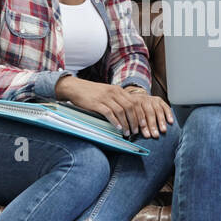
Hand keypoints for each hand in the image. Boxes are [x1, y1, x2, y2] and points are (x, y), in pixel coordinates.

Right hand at [55, 76, 173, 137]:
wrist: (75, 87)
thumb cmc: (92, 93)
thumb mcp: (107, 93)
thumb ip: (118, 100)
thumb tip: (128, 114)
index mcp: (118, 90)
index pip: (135, 102)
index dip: (140, 114)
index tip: (144, 125)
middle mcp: (114, 92)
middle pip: (130, 107)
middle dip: (135, 121)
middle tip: (137, 131)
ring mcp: (105, 97)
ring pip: (121, 111)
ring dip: (126, 123)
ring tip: (128, 133)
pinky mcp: (96, 103)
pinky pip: (109, 113)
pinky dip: (115, 121)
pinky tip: (118, 128)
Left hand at [121, 85, 175, 138]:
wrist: (135, 99)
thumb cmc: (132, 111)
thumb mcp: (129, 115)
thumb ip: (132, 124)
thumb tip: (133, 135)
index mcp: (133, 104)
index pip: (139, 116)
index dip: (143, 126)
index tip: (147, 135)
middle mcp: (143, 100)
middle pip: (149, 112)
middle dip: (152, 125)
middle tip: (155, 134)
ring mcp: (151, 100)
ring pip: (158, 110)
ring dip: (161, 121)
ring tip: (163, 130)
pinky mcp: (159, 100)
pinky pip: (165, 107)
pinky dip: (168, 114)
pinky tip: (170, 121)